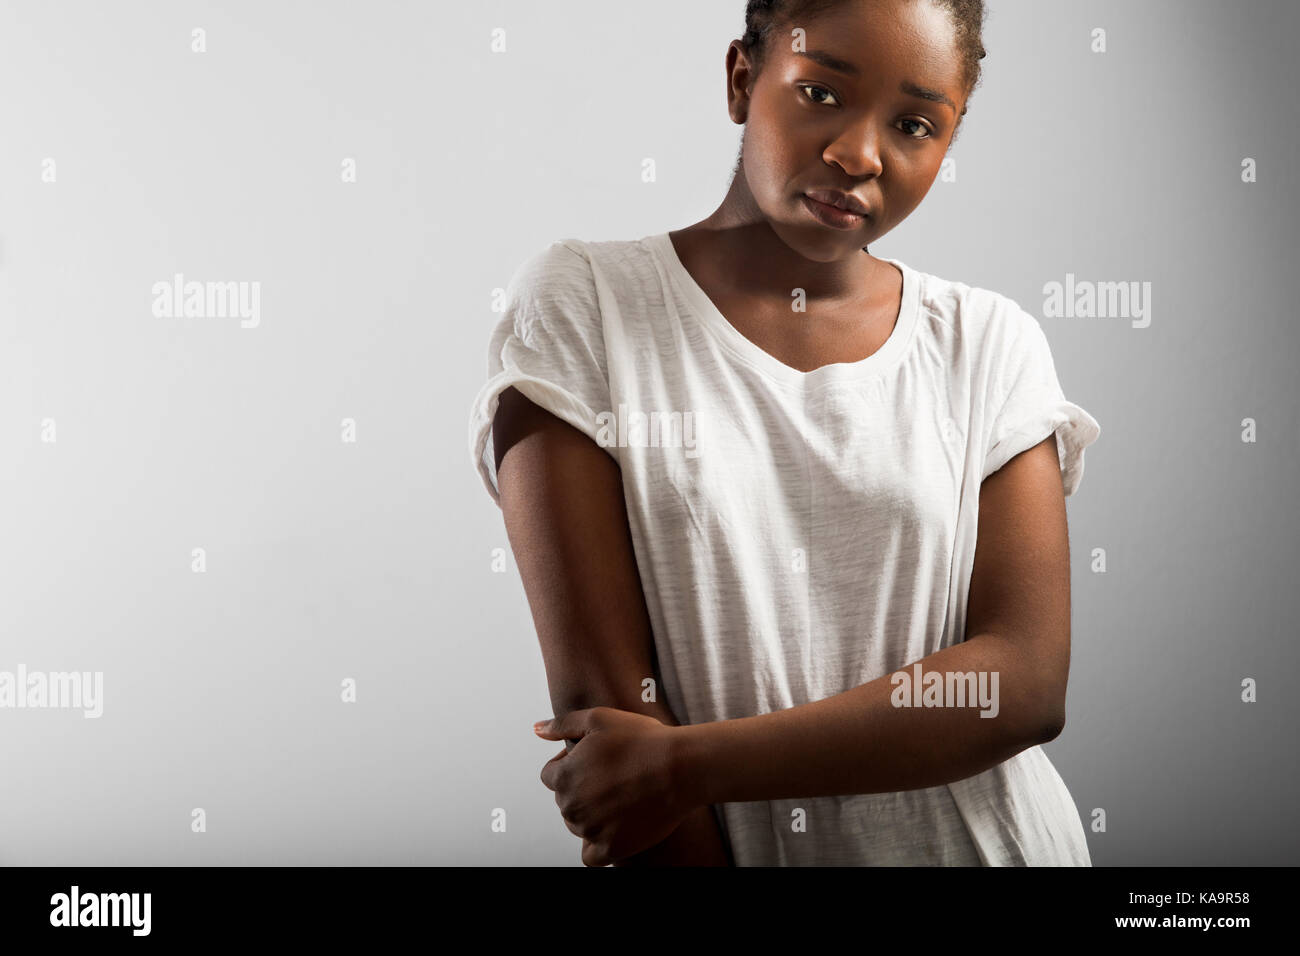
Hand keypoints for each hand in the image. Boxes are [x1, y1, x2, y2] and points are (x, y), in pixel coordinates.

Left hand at [533, 706, 695, 866]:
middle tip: (615, 775)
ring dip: (592, 814)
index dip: (571, 764)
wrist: (680, 768)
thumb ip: (562, 724)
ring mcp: (591, 830)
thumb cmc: (643, 740)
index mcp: (563, 776)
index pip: (551, 776)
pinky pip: (592, 856)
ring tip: (622, 795)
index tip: (598, 759)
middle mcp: (571, 806)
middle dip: (583, 788)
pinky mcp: (612, 848)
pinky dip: (599, 845)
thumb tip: (537, 729)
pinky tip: (615, 828)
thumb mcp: (598, 718)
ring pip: (579, 825)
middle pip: (566, 800)